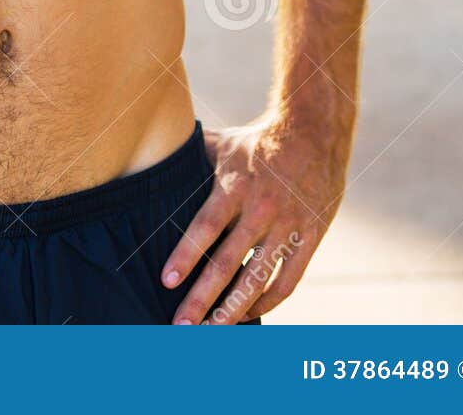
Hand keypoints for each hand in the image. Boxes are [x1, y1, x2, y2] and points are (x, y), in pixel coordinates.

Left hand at [161, 114, 348, 323]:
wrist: (313, 130)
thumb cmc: (255, 140)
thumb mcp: (221, 143)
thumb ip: (190, 159)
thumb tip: (149, 162)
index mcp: (235, 185)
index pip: (206, 226)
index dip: (186, 255)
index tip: (166, 282)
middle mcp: (261, 208)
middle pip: (228, 263)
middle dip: (202, 299)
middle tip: (181, 328)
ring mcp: (287, 225)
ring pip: (258, 279)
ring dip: (233, 310)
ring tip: (212, 332)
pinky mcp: (310, 236)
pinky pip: (288, 280)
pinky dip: (268, 302)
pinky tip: (248, 314)